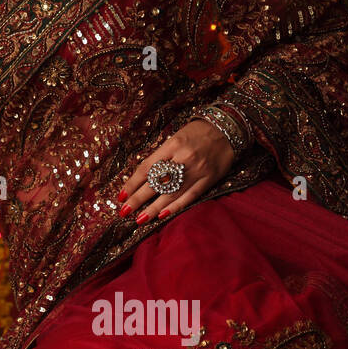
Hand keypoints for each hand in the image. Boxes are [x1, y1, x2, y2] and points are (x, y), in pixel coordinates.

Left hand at [115, 119, 234, 224]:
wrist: (226, 130)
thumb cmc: (196, 133)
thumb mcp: (174, 138)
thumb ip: (161, 156)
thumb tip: (142, 178)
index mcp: (172, 145)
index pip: (147, 167)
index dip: (132, 183)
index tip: (121, 195)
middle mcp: (183, 158)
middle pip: (156, 182)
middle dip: (138, 199)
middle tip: (124, 211)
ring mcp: (197, 171)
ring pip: (171, 193)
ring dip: (154, 208)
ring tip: (140, 219)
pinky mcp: (208, 180)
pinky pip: (189, 197)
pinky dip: (175, 207)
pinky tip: (162, 215)